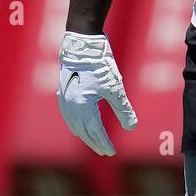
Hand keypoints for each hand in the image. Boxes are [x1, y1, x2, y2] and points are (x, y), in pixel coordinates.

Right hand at [56, 32, 137, 155]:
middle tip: (106, 152)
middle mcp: (70, 106)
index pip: (95, 131)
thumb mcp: (115, 88)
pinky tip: (80, 128)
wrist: (82, 43)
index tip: (112, 152)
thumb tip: (132, 128)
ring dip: (85, 135)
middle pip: (83, 131)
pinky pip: (68, 116)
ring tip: (95, 142)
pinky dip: (76, 125)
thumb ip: (123, 109)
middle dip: (95, 142)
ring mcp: (64, 99)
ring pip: (74, 125)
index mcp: (82, 106)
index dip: (104, 143)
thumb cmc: (100, 64)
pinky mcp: (63, 93)